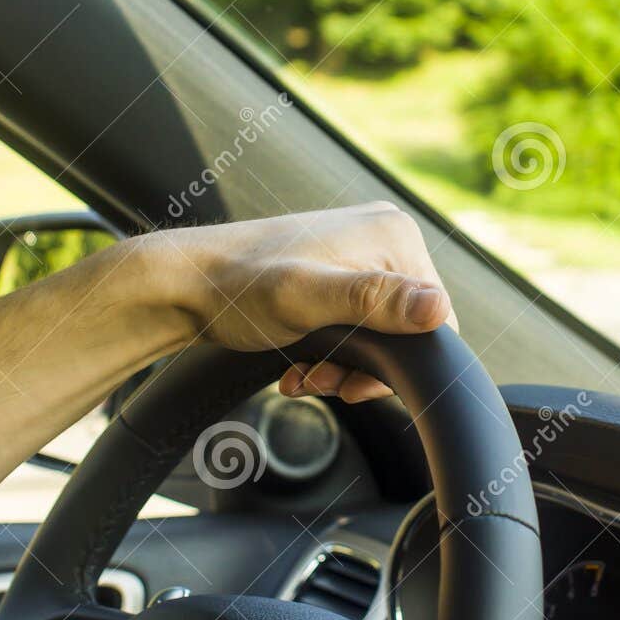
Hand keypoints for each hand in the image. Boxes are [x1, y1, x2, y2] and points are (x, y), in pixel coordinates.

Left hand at [147, 203, 455, 402]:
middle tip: (325, 382)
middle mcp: (381, 237)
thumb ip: (374, 302)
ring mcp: (356, 255)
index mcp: (392, 234)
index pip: (435, 316)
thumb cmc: (238, 286)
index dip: (402, 362)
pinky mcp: (334, 275)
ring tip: (307, 376)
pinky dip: (331, 353)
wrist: (183, 284)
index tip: (356, 384)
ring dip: (345, 366)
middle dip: (366, 366)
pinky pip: (353, 326)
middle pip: (405, 327)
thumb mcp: (309, 299)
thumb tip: (437, 309)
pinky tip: (300, 366)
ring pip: (378, 333)